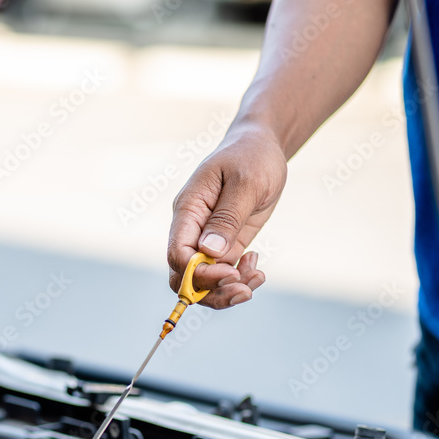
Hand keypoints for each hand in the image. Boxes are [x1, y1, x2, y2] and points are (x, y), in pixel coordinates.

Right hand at [168, 122, 286, 308]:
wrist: (261, 147)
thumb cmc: (252, 156)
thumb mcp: (246, 183)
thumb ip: (227, 218)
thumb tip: (208, 252)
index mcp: (188, 210)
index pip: (177, 253)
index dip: (199, 273)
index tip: (231, 273)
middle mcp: (191, 229)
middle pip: (184, 277)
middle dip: (211, 291)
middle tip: (244, 290)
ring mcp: (206, 239)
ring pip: (203, 282)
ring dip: (228, 290)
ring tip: (256, 278)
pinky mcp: (224, 245)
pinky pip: (222, 274)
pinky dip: (239, 279)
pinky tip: (257, 267)